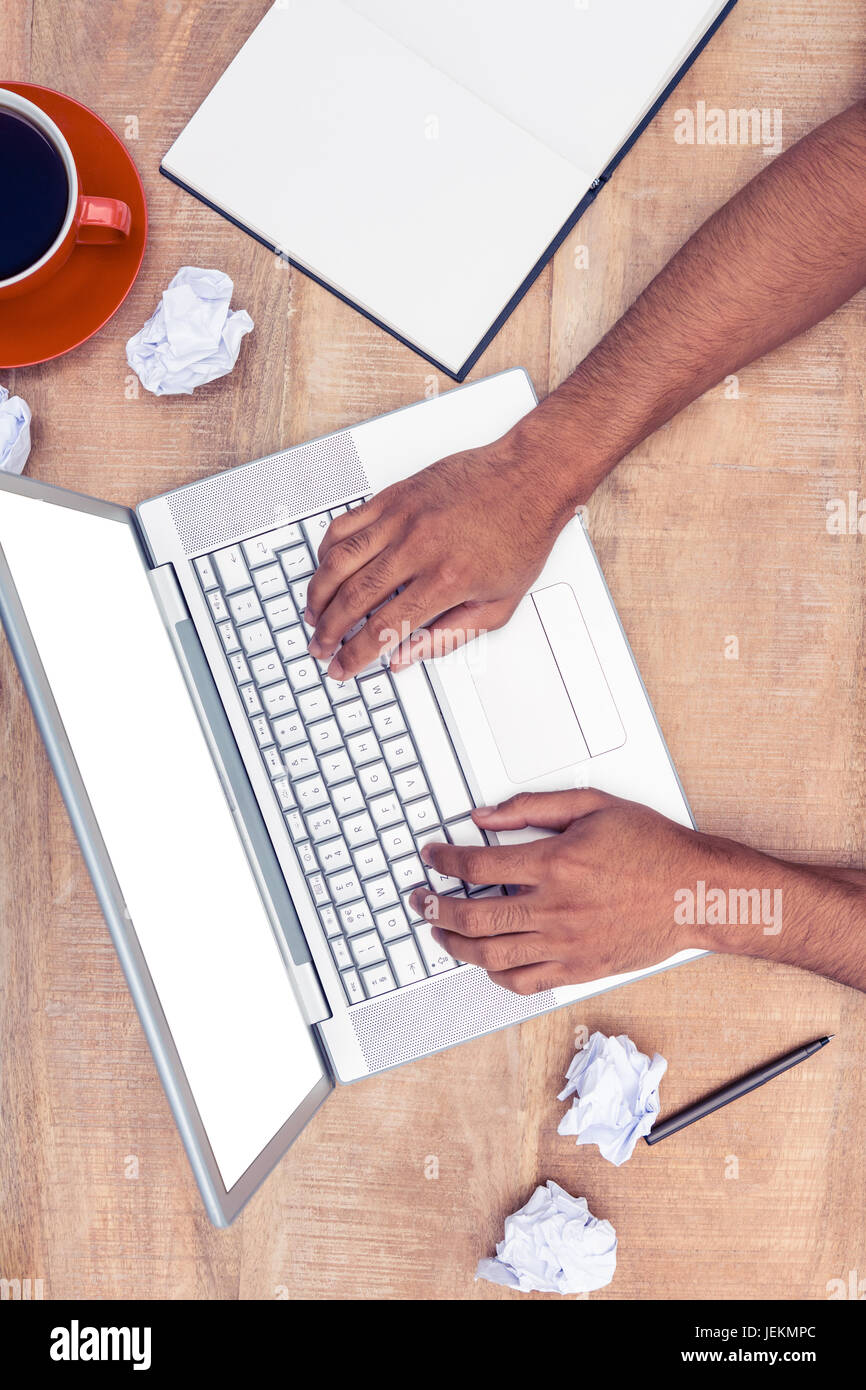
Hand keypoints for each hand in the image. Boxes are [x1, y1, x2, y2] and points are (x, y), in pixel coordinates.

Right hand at [305, 428, 572, 679]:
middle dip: (329, 631)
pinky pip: (345, 524)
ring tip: (313, 615)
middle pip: (353, 598)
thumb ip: (448, 637)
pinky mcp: (394, 496)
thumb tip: (405, 658)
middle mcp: (418, 546)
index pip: (384, 629)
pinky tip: (325, 569)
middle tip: (320, 647)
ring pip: (338, 561)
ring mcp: (401, 517)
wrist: (530, 477)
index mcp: (446, 579)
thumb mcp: (499, 604)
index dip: (355, 655)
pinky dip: (326, 550)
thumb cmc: (521, 535)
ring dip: (318, 593)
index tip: (342, 667)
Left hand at [409, 789, 754, 994]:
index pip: (477, 863)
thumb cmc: (651, 847)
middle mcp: (556, 907)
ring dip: (455, 942)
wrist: (694, 892)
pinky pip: (524, 981)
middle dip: (435, 905)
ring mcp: (566, 943)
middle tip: (419, 897)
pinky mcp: (579, 968)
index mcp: (556, 863)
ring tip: (438, 929)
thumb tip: (484, 815)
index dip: (444, 859)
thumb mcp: (593, 805)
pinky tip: (484, 960)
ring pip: (491, 953)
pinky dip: (494, 974)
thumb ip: (532, 807)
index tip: (431, 856)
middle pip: (474, 913)